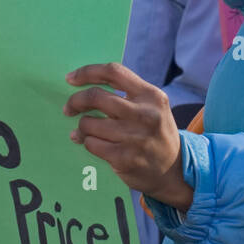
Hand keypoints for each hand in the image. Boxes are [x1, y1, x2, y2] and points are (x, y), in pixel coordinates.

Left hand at [64, 62, 192, 210]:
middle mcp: (145, 114)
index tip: (71, 79)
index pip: (113, 72)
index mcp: (151, 95)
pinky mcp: (124, 159)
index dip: (88, 72)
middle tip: (69, 108)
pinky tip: (91, 142)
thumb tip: (85, 86)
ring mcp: (135, 138)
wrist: (175, 171)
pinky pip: (91, 144)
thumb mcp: (152, 107)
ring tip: (84, 130)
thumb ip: (127, 94)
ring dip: (82, 126)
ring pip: (89, 123)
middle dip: (76, 101)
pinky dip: (87, 142)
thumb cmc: (155, 133)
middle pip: (96, 97)